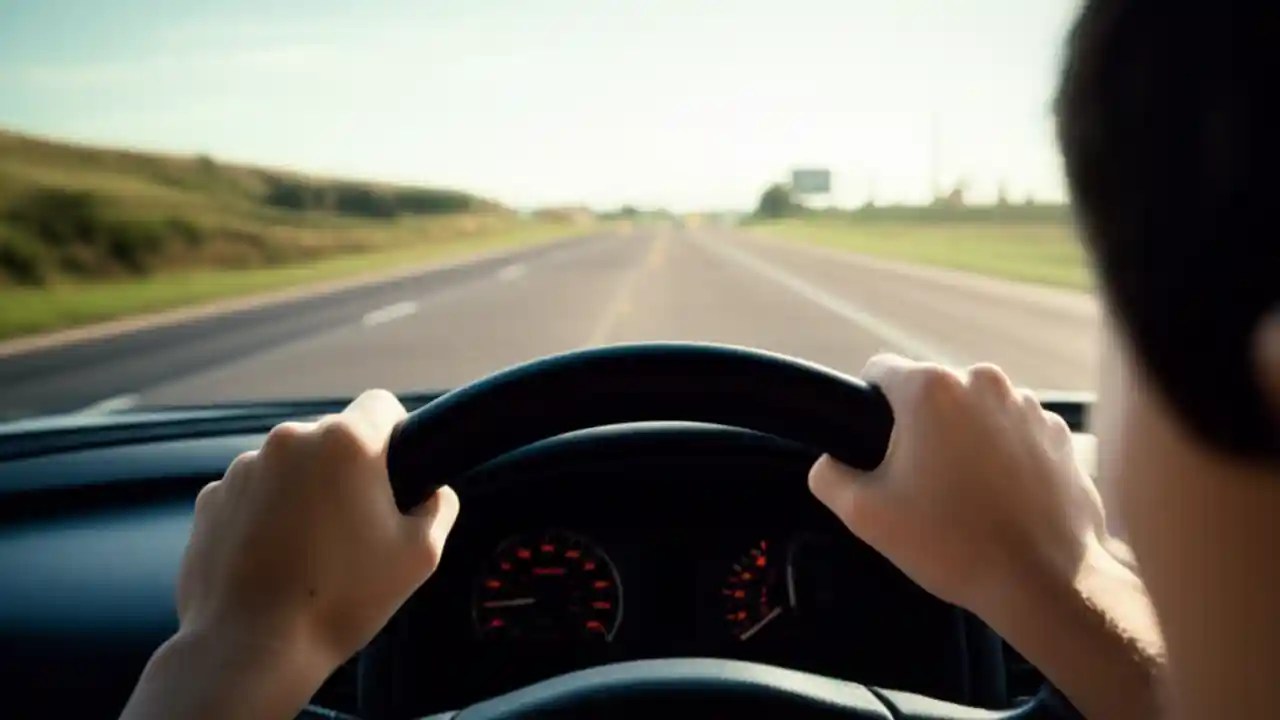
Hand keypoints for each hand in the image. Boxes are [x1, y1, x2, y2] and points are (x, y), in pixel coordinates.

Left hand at [178, 389, 459, 670]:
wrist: (252, 648)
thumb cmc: (340, 600)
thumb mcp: (421, 554)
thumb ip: (438, 505)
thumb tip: (431, 492)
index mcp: (345, 442)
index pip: (382, 405)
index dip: (397, 436)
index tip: (396, 476)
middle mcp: (289, 440)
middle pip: (334, 438)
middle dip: (348, 472)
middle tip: (358, 529)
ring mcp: (243, 468)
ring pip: (292, 467)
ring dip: (306, 494)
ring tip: (313, 553)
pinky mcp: (212, 500)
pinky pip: (254, 493)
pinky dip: (268, 516)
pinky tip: (277, 560)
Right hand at [809, 354, 1105, 614]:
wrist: (1044, 581)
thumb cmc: (951, 544)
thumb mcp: (864, 514)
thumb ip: (829, 475)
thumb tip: (829, 461)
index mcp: (932, 389)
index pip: (879, 371)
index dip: (868, 409)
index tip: (876, 449)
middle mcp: (983, 381)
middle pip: (931, 393)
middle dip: (920, 428)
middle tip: (919, 484)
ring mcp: (1028, 406)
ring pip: (974, 412)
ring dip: (963, 440)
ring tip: (963, 495)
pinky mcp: (1059, 433)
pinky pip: (1014, 432)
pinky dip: (1003, 456)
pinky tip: (999, 499)